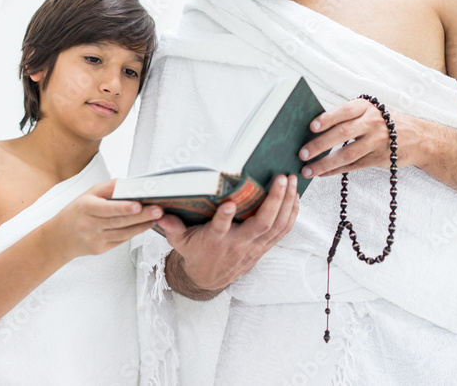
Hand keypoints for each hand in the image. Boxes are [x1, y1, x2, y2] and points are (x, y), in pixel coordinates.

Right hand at [52, 179, 161, 259]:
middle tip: (158, 210)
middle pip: (119, 221)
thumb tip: (128, 183)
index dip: (123, 207)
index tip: (138, 204)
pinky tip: (146, 226)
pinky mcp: (100, 249)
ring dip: (142, 226)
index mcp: (86, 208)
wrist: (59, 238)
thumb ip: (108, 188)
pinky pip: (121, 240)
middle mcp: (90, 225)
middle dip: (141, 216)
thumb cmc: (76, 211)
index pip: (107, 209)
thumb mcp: (87, 194)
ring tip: (157, 218)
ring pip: (123, 233)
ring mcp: (95, 239)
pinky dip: (134, 233)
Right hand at [157, 174, 299, 294]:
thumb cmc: (195, 253)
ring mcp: (254, 246)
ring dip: (287, 203)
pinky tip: (296, 197)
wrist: (208, 279)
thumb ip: (173, 228)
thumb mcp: (179, 242)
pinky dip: (292, 213)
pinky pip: (283, 231)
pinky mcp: (264, 247)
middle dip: (274, 201)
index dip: (224, 218)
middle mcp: (238, 244)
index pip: (219, 229)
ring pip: (277, 226)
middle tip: (281, 178)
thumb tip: (161, 215)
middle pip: (261, 224)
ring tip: (293, 181)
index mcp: (215, 241)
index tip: (228, 203)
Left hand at [298, 98, 423, 176]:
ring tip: (307, 170)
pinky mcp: (379, 159)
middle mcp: (372, 123)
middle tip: (302, 153)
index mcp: (366, 107)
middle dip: (320, 144)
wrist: (418, 138)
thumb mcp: (370, 111)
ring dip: (325, 163)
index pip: (344, 111)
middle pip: (343, 133)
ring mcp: (377, 142)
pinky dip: (335, 171)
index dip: (327, 118)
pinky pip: (353, 166)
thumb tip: (313, 127)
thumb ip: (348, 116)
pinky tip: (322, 173)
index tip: (311, 126)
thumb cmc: (385, 122)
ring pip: (347, 154)